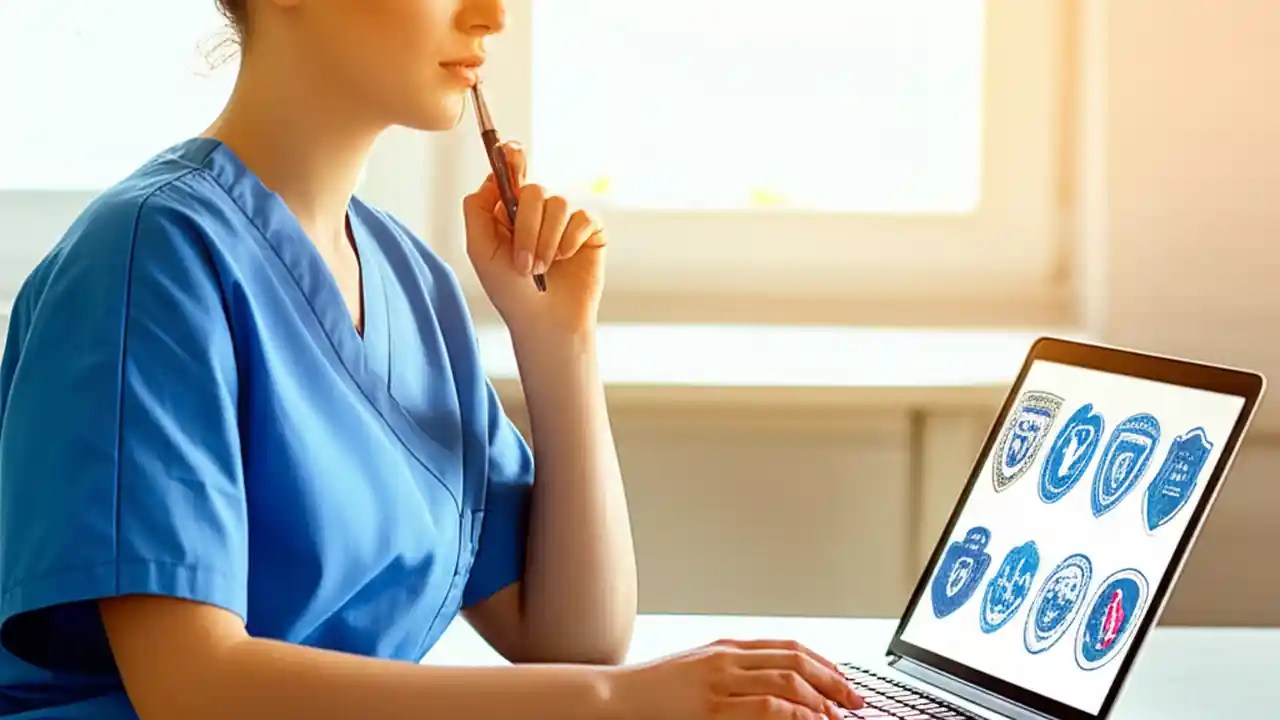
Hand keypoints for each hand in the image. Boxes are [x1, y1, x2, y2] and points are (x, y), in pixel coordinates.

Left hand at [462, 141, 606, 336]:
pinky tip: (565, 260)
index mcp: (509, 212)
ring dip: (546, 239)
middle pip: (533, 190)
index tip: (510, 151)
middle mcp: (537, 211)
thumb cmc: (511, 293)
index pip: (511, 174)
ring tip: (541, 268)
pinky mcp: (589, 231)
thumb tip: (490, 178)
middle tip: (523, 263)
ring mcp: (564, 220)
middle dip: (526, 227)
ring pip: (558, 203)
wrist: (546, 322)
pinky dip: (570, 240)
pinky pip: (582, 217)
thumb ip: (477, 211)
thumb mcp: (481, 252)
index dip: (511, 158)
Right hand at [606, 639, 863, 719]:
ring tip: (836, 717)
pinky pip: (765, 706)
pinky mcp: (712, 707)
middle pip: (795, 661)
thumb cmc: (654, 690)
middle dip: (832, 681)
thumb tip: (773, 682)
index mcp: (725, 648)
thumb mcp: (696, 670)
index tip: (844, 681)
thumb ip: (732, 670)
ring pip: (786, 681)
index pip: (788, 647)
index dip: (823, 663)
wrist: (616, 697)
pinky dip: (794, 713)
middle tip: (854, 701)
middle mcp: (726, 659)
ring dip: (819, 700)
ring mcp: (719, 682)